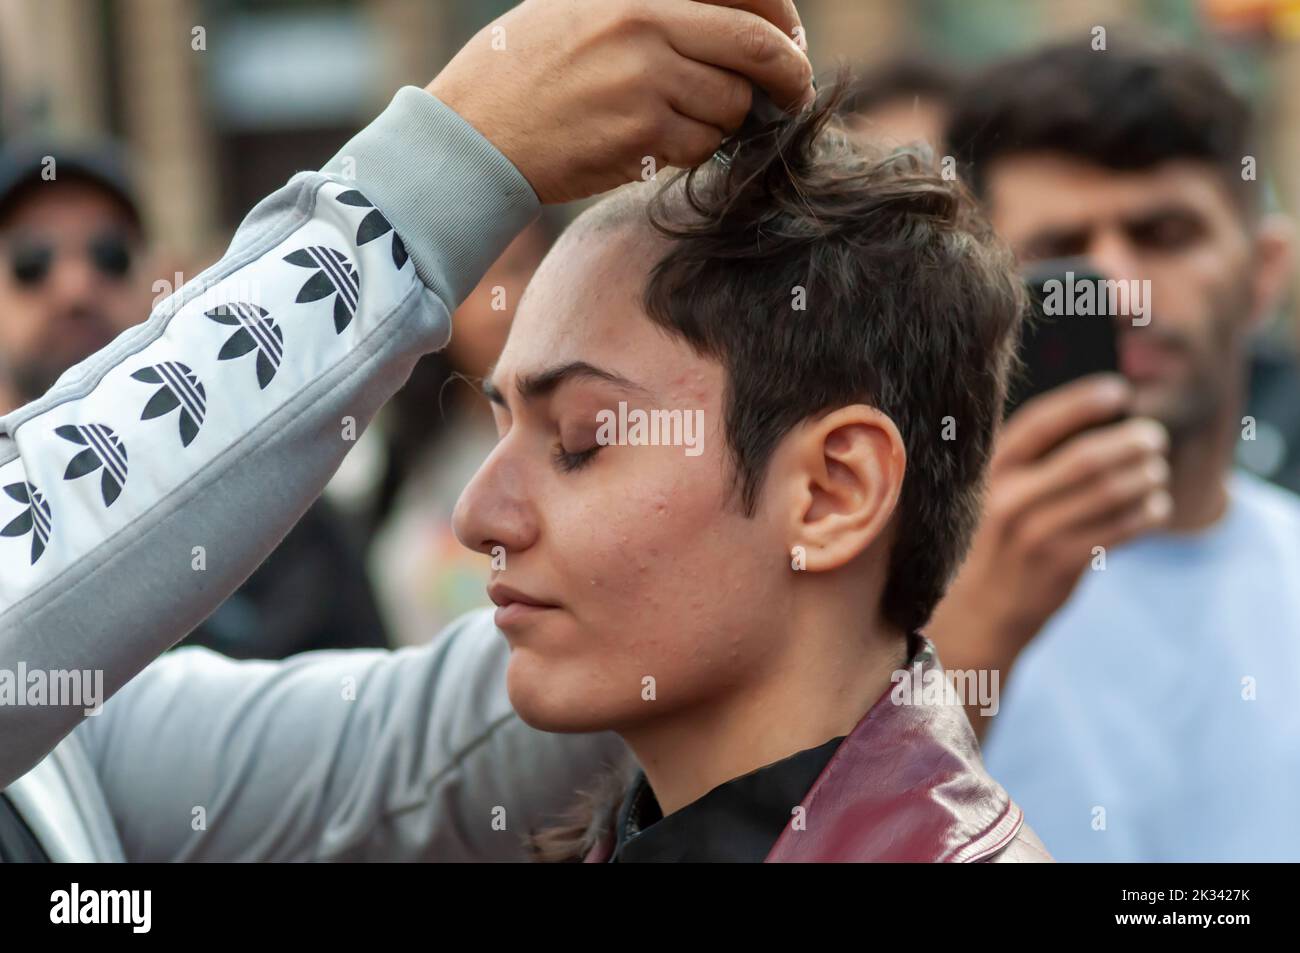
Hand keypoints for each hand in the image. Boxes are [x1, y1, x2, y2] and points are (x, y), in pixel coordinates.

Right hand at [426, 0, 814, 203]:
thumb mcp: (579, 5)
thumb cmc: (522, 68)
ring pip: (730, 106)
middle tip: (792, 93)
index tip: (789, 41)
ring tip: (686, 119)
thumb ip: (653, 7)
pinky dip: (695, 149)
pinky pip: (701, 146)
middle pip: (754, 49)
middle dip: (787, 77)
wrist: (473, 132)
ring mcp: (645, 80)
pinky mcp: (641, 135)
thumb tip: (730, 18)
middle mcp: (645, 23)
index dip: (782, 22)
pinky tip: (660, 142)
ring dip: (725, 121)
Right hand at [927, 374, 1170, 730]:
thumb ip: (1027, 466)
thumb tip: (1093, 425)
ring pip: (1109, 492)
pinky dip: (1146, 512)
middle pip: (1085, 458)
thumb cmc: (990, 548)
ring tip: (1157, 471)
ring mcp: (1035, 535)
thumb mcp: (989, 499)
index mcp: (989, 475)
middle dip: (1130, 442)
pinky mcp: (1061, 565)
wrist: (975, 617)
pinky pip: (1120, 528)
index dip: (1082, 403)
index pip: (1039, 424)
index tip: (1120, 390)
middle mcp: (1008, 501)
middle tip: (1153, 437)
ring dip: (1145, 476)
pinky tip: (1154, 506)